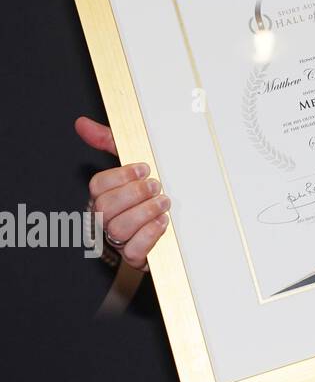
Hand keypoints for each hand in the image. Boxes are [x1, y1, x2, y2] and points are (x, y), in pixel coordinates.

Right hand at [75, 116, 168, 272]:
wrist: (164, 231)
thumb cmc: (142, 197)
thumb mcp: (129, 167)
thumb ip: (109, 143)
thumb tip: (83, 123)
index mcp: (101, 197)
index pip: (98, 186)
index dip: (122, 176)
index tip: (145, 169)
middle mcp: (104, 220)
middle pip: (106, 207)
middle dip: (135, 193)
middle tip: (156, 186)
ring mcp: (117, 241)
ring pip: (119, 228)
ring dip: (145, 212)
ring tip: (163, 203)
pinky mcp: (135, 258)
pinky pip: (135, 249)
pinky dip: (150, 234)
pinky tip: (162, 222)